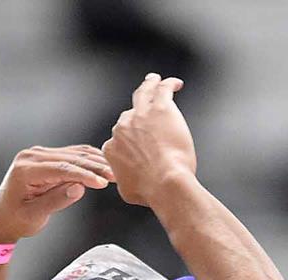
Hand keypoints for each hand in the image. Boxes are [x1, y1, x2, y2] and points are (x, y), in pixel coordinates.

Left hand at [0, 145, 113, 243]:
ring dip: (95, 163)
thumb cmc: (16, 220)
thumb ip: (56, 201)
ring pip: (73, 154)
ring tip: (114, 172)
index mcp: (26, 169)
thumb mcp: (35, 216)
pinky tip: (103, 165)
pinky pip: (70, 154)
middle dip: (94, 167)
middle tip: (116, 176)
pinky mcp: (45, 157)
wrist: (2, 218)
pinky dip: (87, 160)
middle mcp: (31, 156)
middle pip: (70, 158)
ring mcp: (38, 154)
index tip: (103, 183)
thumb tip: (79, 188)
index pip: (62, 168)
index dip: (85, 175)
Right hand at [103, 73, 193, 208]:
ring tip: (154, 81)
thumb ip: (124, 178)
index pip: (118, 138)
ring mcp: (141, 115)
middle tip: (146, 109)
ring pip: (143, 93)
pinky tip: (175, 83)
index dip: (129, 140)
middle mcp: (123, 127)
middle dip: (138, 114)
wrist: (164, 182)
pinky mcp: (160, 109)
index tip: (139, 143)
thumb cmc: (149, 191)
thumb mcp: (127, 189)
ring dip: (149, 85)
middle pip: (129, 115)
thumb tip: (126, 179)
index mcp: (112, 147)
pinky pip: (162, 89)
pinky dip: (168, 84)